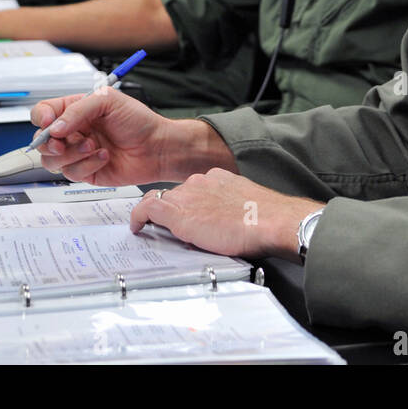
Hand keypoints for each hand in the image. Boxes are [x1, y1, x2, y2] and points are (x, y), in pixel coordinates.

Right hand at [34, 87, 232, 185]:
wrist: (157, 147)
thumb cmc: (138, 121)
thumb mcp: (107, 101)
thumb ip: (77, 110)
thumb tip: (54, 128)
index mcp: (75, 110)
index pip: (43, 113)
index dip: (40, 118)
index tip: (49, 122)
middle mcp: (73, 132)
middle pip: (41, 141)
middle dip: (50, 143)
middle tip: (64, 141)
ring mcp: (78, 153)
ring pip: (52, 160)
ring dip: (72, 154)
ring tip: (94, 146)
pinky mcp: (86, 172)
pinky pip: (71, 173)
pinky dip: (87, 165)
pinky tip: (104, 157)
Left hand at [129, 170, 323, 259]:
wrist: (270, 220)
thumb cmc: (265, 219)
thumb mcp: (246, 205)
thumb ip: (231, 207)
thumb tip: (227, 222)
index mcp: (218, 179)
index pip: (192, 188)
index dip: (186, 201)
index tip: (186, 211)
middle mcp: (200, 182)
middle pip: (175, 194)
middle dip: (172, 210)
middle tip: (167, 227)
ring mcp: (188, 195)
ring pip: (162, 201)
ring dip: (158, 215)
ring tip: (151, 229)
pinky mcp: (178, 212)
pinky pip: (147, 209)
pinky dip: (139, 217)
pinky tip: (137, 227)